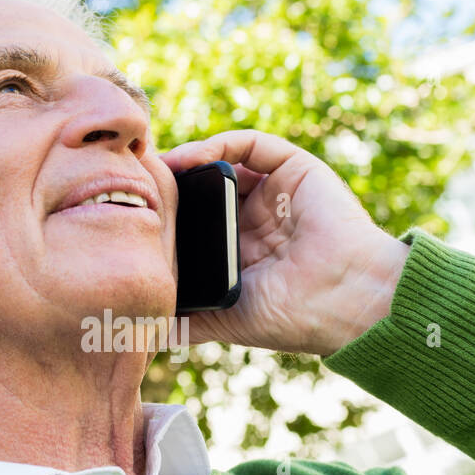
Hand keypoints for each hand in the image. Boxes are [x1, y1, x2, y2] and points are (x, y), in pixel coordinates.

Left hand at [158, 130, 409, 355]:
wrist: (341, 302)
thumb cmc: (290, 317)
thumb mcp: (224, 321)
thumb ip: (187, 320)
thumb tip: (141, 331)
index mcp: (244, 250)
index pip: (197, 221)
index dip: (167, 214)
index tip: (132, 213)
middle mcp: (259, 217)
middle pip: (205, 188)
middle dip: (171, 184)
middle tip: (134, 183)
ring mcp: (277, 192)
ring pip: (223, 161)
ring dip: (186, 160)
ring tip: (154, 169)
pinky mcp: (295, 169)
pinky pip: (250, 144)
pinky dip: (217, 144)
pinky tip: (188, 159)